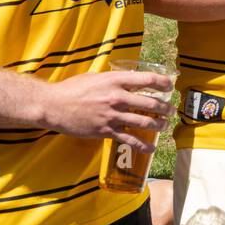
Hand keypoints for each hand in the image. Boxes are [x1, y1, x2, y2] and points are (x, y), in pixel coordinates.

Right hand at [38, 70, 174, 152]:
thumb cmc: (73, 89)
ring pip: (145, 122)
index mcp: (116, 80)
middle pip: (151, 103)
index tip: (170, 86)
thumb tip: (130, 80)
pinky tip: (152, 147)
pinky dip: (144, 145)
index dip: (163, 83)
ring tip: (164, 125)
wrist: (54, 106)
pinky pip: (130, 140)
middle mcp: (117, 97)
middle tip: (171, 110)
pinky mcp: (106, 131)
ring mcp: (113, 116)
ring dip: (159, 125)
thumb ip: (115, 80)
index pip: (147, 80)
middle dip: (165, 107)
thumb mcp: (97, 77)